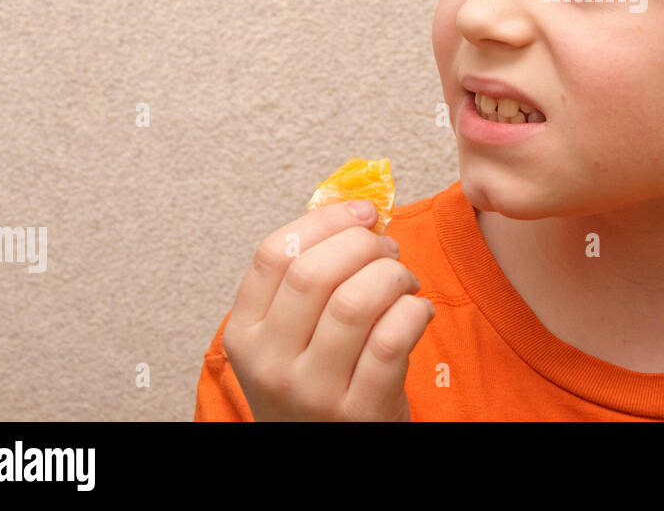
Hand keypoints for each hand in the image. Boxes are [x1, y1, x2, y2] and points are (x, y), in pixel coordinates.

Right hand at [222, 199, 434, 420]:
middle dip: (365, 246)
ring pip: (355, 302)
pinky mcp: (358, 412)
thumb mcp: (290, 338)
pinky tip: (418, 312)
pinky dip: (414, 312)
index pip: (274, 253)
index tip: (363, 213)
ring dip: (393, 277)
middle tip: (388, 250)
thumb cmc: (318, 383)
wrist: (326, 453)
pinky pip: (391, 339)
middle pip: (314, 272)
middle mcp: (270, 364)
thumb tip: (357, 209)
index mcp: (245, 334)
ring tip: (404, 282)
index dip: (327, 220)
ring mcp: (313, 392)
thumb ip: (309, 278)